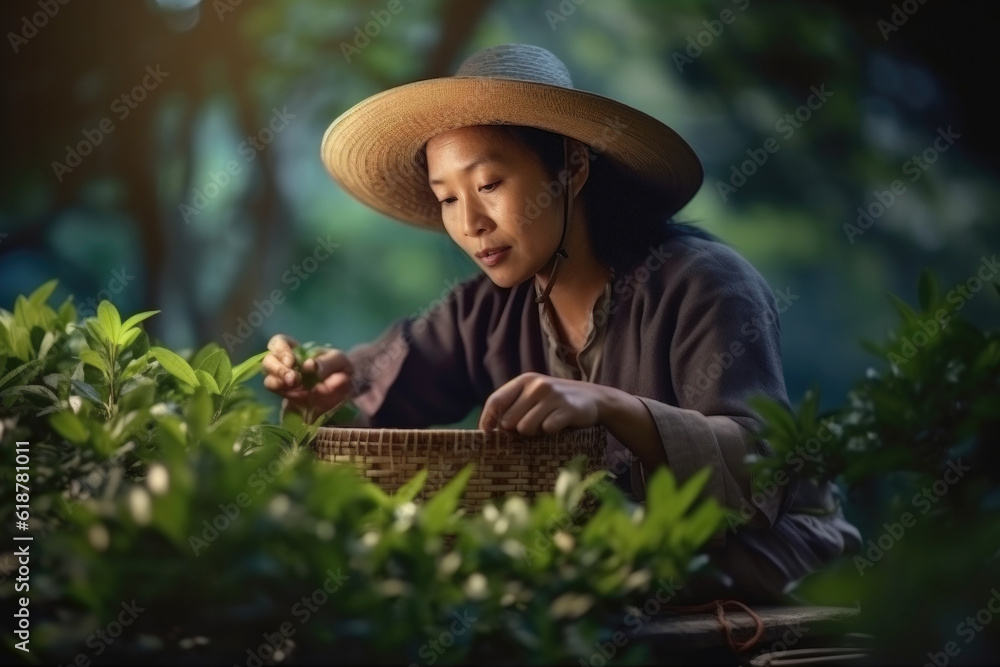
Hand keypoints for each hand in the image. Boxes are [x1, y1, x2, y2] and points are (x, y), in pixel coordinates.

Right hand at [262, 334, 354, 416]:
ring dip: (278, 380)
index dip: (280, 349)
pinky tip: (292, 391)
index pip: (278, 342)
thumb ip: (327, 362)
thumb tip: (309, 365)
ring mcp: (284, 380)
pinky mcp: (286, 394)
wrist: (345, 391)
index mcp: (296, 349)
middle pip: (268, 360)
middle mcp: (285, 363)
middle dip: (278, 368)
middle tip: (294, 377)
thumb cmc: (339, 369)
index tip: (291, 361)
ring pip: (268, 377)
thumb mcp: (339, 360)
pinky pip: (275, 391)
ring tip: (294, 384)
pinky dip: (280, 390)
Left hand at [478, 372, 608, 434]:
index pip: (495, 401)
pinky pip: (547, 430)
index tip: (485, 435)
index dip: (487, 420)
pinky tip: (559, 425)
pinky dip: (551, 433)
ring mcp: (553, 396)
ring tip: (545, 424)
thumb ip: (513, 406)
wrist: (593, 398)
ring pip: (526, 428)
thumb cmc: (555, 401)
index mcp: (524, 380)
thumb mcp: (533, 395)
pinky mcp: (568, 409)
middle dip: (516, 430)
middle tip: (531, 425)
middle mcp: (536, 385)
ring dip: (534, 433)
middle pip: (509, 421)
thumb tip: (487, 429)